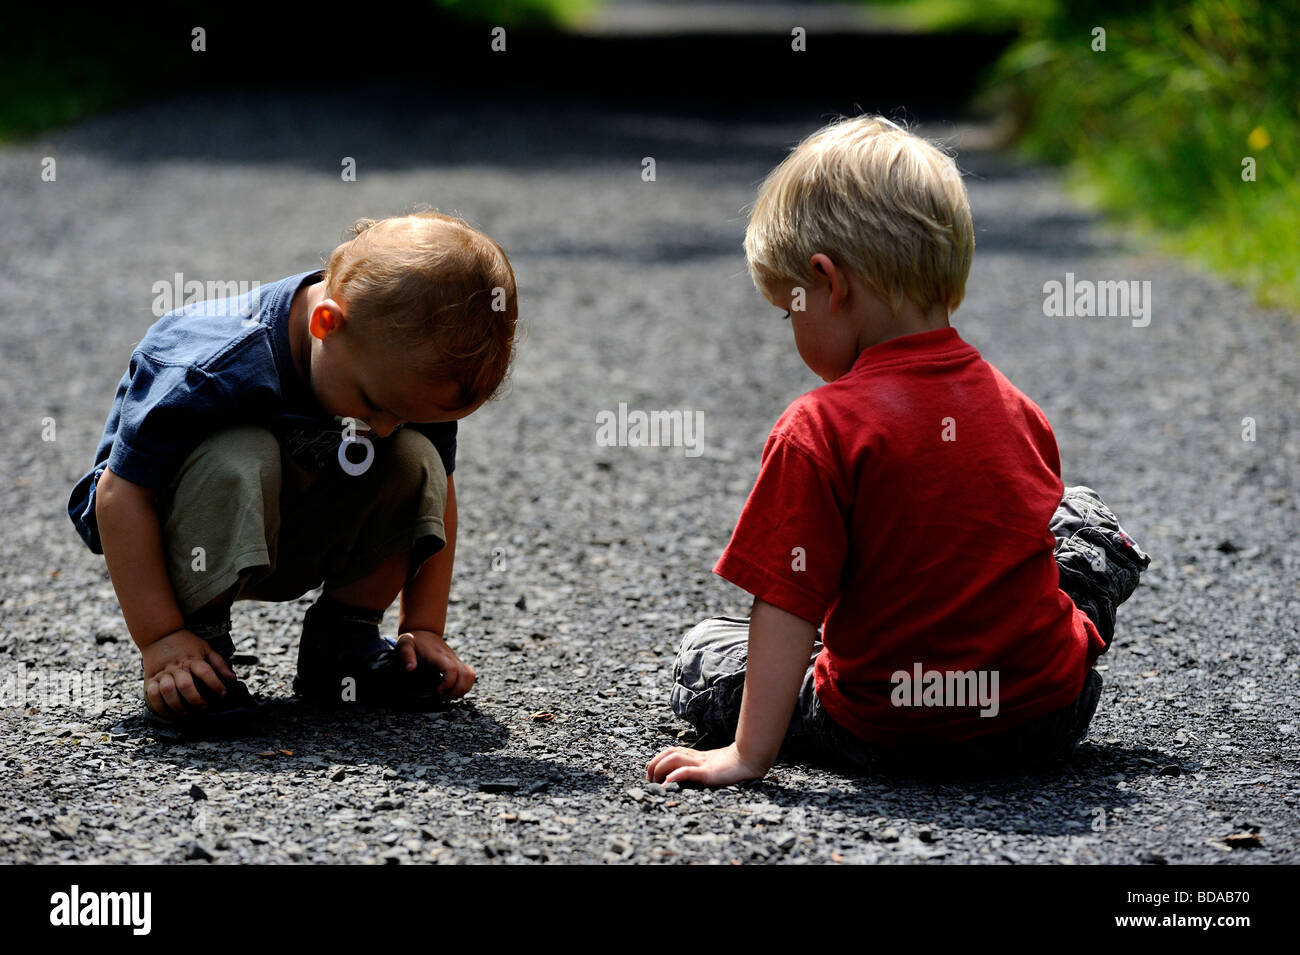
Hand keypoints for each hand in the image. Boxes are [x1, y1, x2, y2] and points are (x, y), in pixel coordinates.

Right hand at [141, 628, 237, 717]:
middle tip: (203, 707)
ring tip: (186, 713)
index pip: (205, 672)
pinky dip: (159, 706)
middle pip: (185, 685)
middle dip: (195, 699)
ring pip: (167, 690)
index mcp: (192, 659)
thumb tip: (232, 678)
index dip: (215, 684)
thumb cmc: (186, 644)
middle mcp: (176, 666)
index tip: (223, 694)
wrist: (159, 635)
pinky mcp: (151, 679)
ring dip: (177, 704)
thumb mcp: (205, 648)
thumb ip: (219, 663)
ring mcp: (162, 673)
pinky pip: (152, 694)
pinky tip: (169, 712)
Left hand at [392, 629, 475, 698]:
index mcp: (438, 656)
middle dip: (457, 691)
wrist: (424, 631)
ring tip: (447, 695)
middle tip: (442, 696)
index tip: (437, 691)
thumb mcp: (404, 644)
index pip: (451, 670)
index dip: (448, 684)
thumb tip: (411, 669)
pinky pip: (469, 676)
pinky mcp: (458, 664)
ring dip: (462, 690)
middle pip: (466, 675)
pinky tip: (451, 690)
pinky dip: (464, 686)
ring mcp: (456, 660)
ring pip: (470, 676)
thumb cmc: (413, 641)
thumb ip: (406, 655)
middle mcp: (450, 658)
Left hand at [645, 742, 766, 787]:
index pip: (672, 751)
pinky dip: (674, 776)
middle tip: (649, 778)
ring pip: (674, 759)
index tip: (651, 772)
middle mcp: (697, 757)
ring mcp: (702, 764)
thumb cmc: (734, 767)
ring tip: (655, 781)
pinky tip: (667, 784)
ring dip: (660, 769)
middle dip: (654, 764)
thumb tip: (684, 777)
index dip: (658, 758)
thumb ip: (700, 769)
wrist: (750, 761)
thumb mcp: (712, 767)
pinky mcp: (707, 772)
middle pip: (669, 753)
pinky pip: (687, 772)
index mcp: (697, 756)